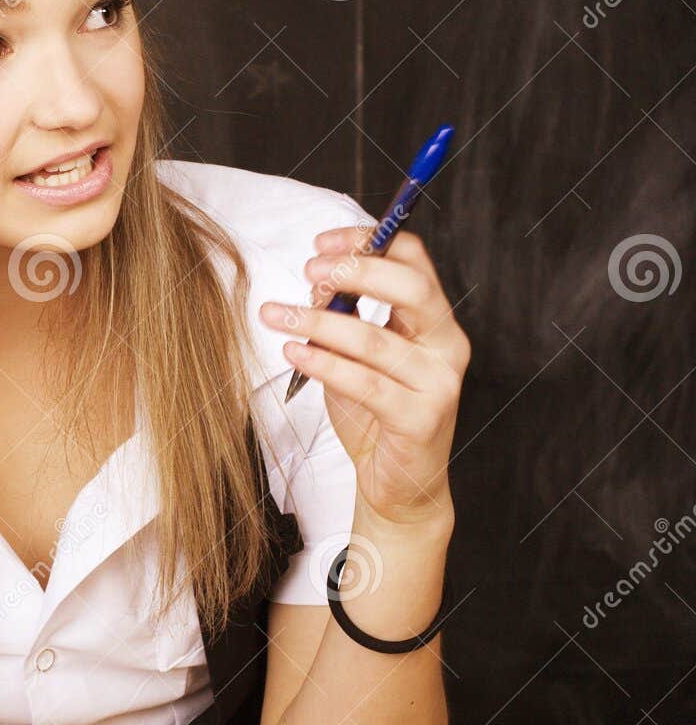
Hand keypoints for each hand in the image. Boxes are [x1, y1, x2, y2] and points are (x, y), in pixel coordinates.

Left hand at [260, 228, 469, 527]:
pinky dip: (323, 364)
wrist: (400, 483)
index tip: (321, 242)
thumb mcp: (358, 355)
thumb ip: (345, 317)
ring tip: (276, 313)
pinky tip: (293, 351)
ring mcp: (439, 382)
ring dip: (317, 321)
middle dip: (353, 271)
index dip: (369, 242)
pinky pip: (365, 383)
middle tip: (307, 271)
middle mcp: (447, 345)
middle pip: (408, 288)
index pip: (415, 261)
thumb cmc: (376, 412)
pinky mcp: (421, 418)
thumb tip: (315, 279)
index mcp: (435, 320)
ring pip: (374, 339)